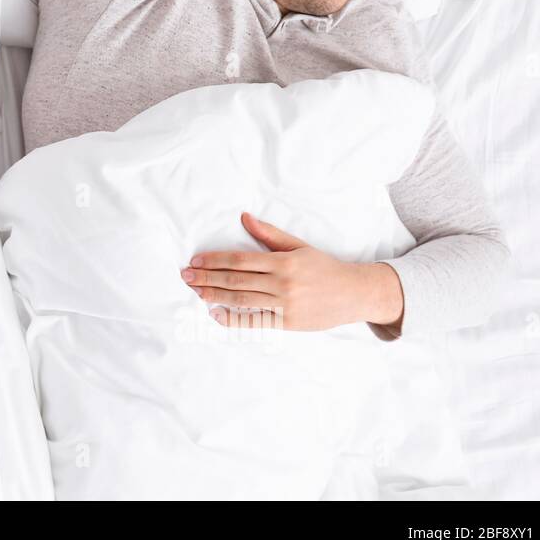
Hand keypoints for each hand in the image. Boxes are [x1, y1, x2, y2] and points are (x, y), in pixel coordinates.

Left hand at [180, 212, 402, 331]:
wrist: (354, 294)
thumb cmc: (324, 267)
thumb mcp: (299, 246)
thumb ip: (269, 235)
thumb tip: (244, 217)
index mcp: (283, 261)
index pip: (240, 261)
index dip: (214, 261)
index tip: (196, 260)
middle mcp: (283, 283)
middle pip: (236, 281)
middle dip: (207, 278)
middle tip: (185, 276)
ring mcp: (285, 305)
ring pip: (241, 300)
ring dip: (214, 296)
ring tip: (195, 291)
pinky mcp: (287, 322)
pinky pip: (255, 320)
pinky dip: (234, 317)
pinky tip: (216, 313)